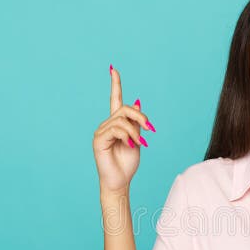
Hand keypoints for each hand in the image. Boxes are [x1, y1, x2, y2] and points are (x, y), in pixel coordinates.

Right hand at [92, 64, 155, 193]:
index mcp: (116, 124)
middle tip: (150, 129)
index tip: (113, 69)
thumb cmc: (128, 163)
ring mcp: (101, 132)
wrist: (120, 181)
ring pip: (121, 120)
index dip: (115, 84)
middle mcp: (107, 125)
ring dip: (135, 131)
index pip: (115, 100)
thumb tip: (138, 104)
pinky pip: (116, 130)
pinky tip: (131, 145)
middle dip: (140, 117)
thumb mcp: (137, 140)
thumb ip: (136, 124)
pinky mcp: (98, 140)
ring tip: (140, 144)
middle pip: (124, 109)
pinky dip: (127, 136)